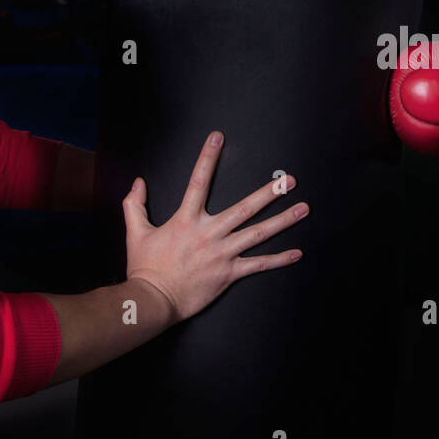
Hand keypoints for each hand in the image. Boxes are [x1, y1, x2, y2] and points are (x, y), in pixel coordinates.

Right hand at [122, 131, 307, 322]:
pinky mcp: (229, 273)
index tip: (218, 138)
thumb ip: (135, 205)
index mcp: (186, 220)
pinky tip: (296, 253)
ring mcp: (222, 254)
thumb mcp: (135, 233)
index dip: (207, 158)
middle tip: (289, 181)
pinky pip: (258, 265)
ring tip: (303, 208)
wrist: (153, 300)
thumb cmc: (145, 267)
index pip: (198, 182)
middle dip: (269, 193)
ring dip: (283, 221)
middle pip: (244, 208)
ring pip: (258, 234)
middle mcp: (208, 233)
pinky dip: (278, 259)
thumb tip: (138, 182)